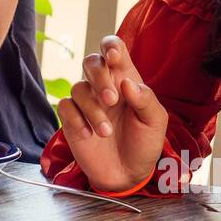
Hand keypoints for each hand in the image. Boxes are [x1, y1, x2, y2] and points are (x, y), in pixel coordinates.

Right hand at [56, 36, 169, 193]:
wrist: (127, 174)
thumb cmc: (144, 143)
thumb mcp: (155, 122)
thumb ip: (146, 99)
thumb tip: (127, 82)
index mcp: (125, 78)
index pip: (113, 48)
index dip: (111, 47)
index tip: (114, 58)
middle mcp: (103, 85)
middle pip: (91, 61)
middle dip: (99, 77)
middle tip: (112, 100)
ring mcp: (86, 102)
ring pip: (78, 88)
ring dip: (92, 109)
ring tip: (106, 131)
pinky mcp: (72, 118)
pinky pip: (65, 106)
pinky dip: (76, 119)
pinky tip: (88, 134)